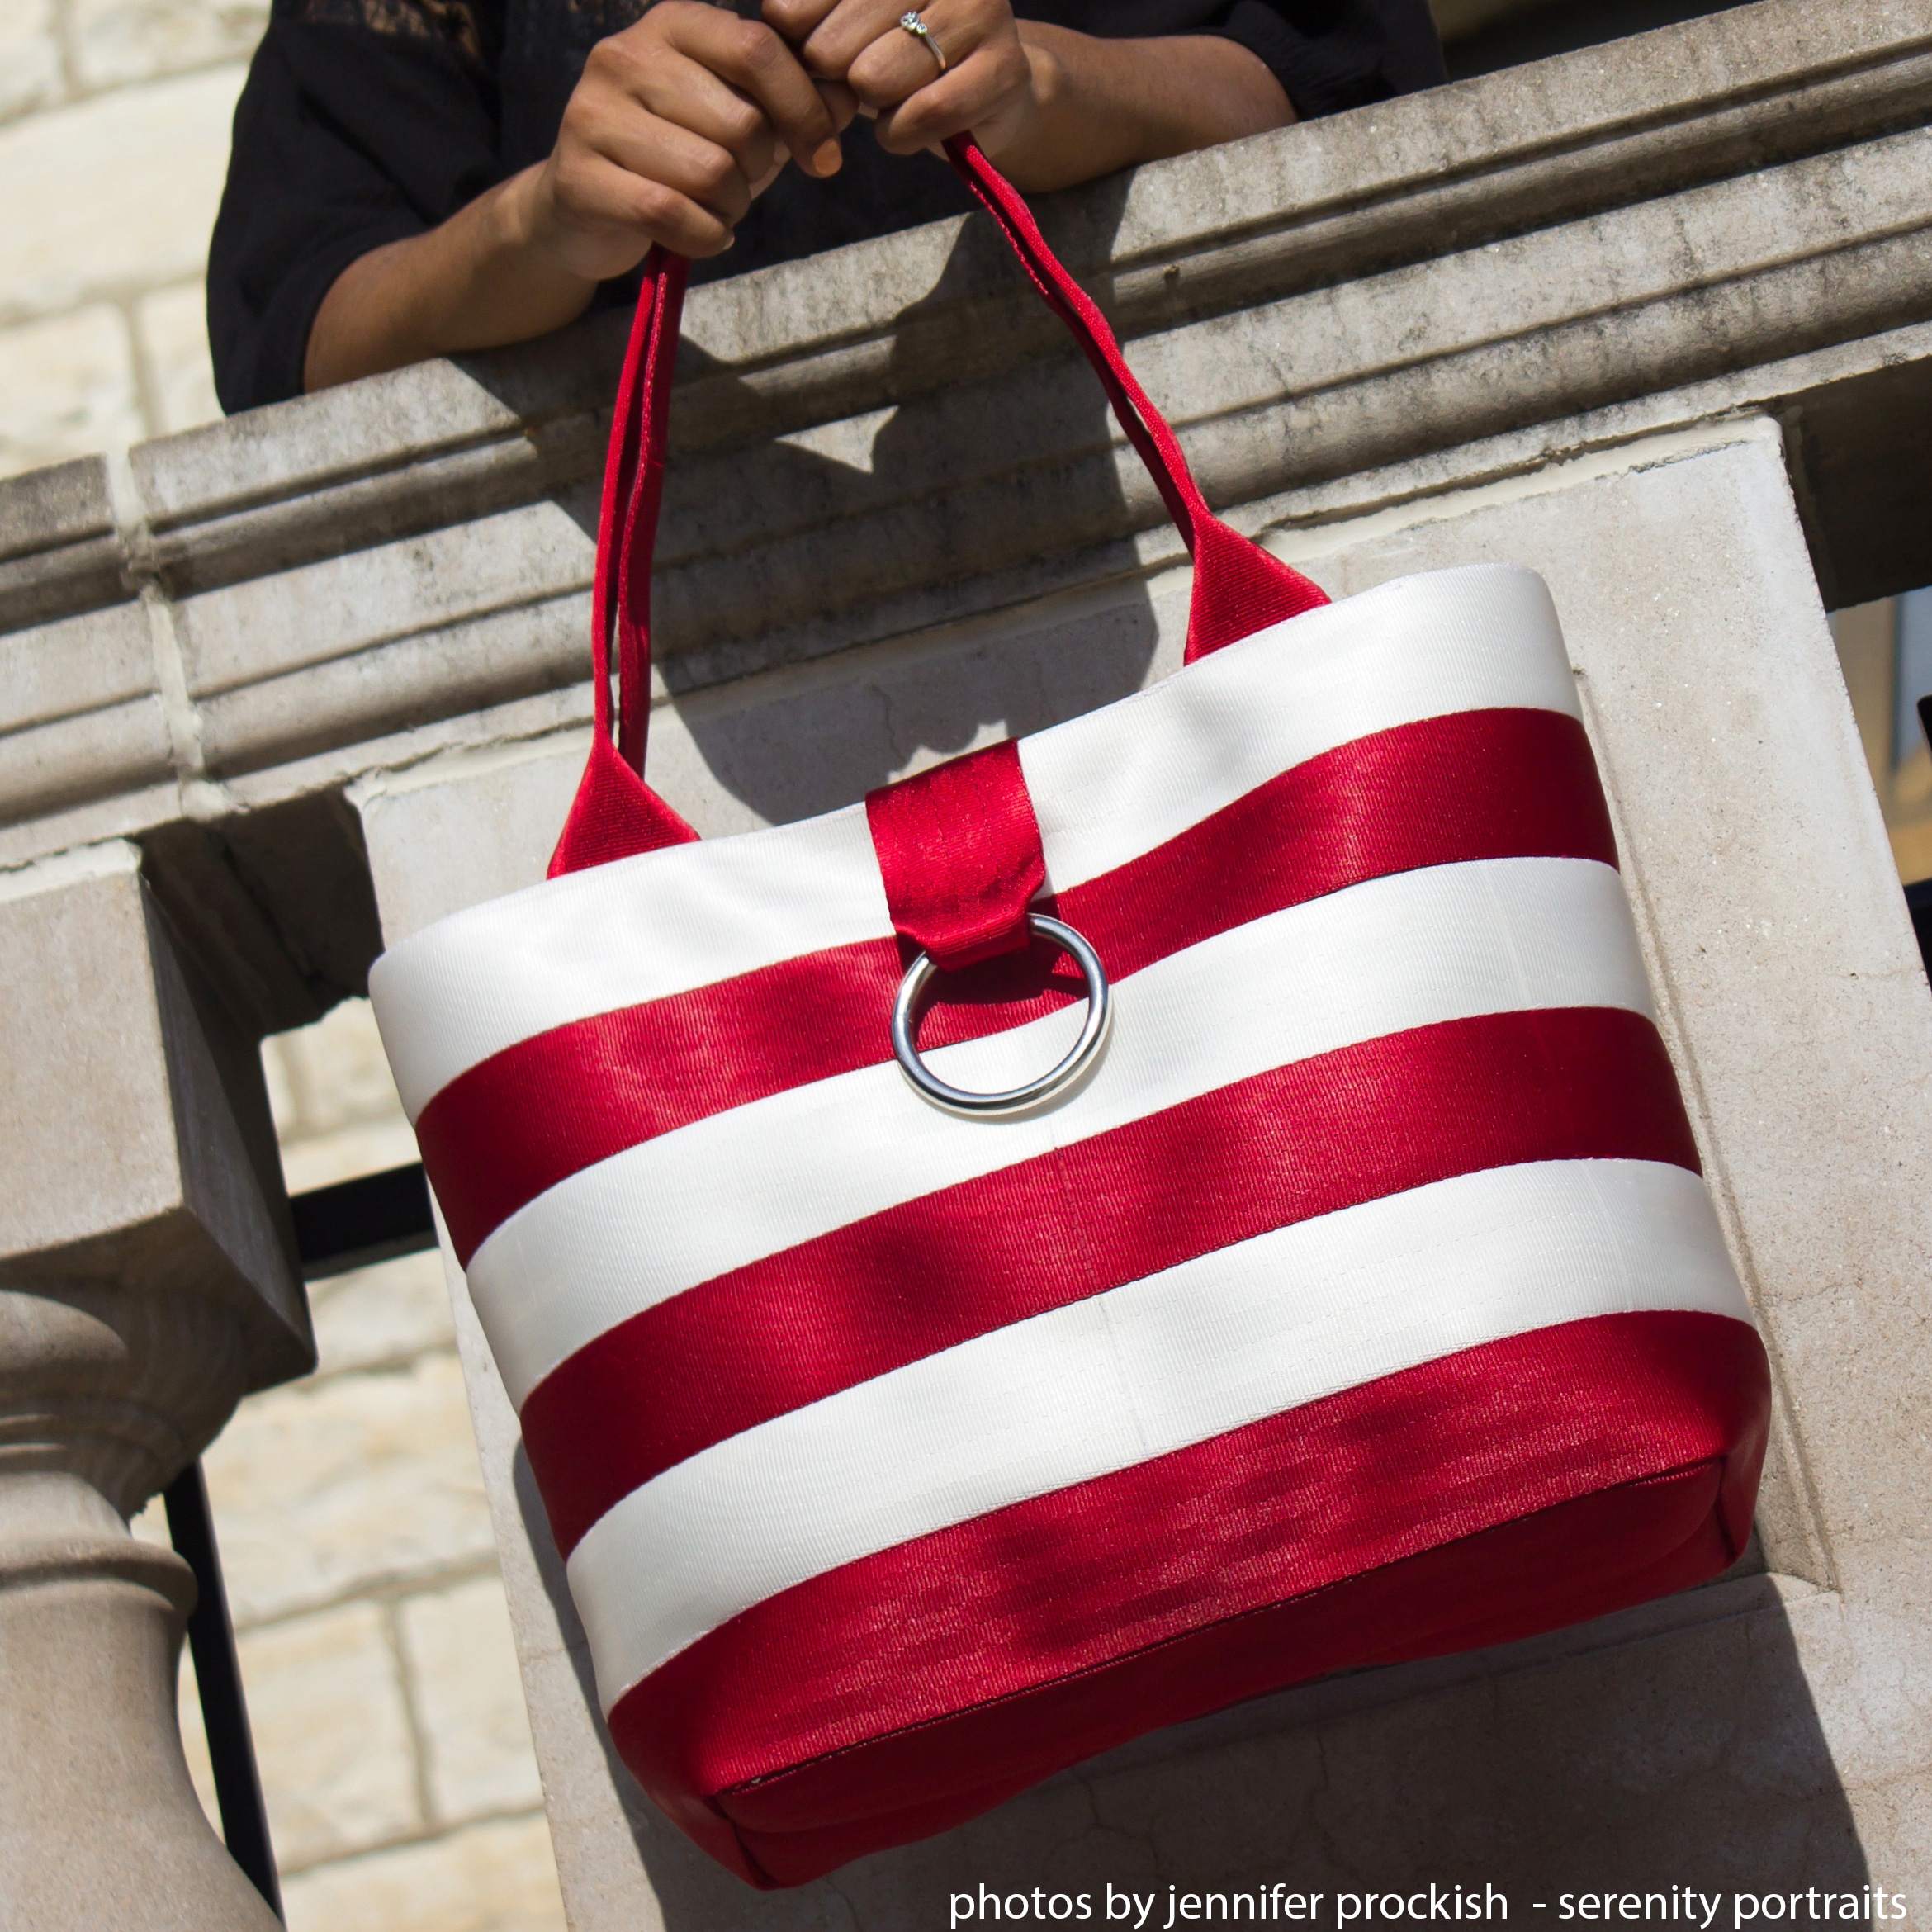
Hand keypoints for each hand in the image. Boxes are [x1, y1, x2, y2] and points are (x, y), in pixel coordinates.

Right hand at [521, 0, 857, 276]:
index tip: (824, 156)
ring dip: (731, 208)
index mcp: (672, 25)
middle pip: (741, 121)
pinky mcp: (580, 177)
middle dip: (758, 170)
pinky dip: (704, 236)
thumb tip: (851, 96)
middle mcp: (625, 55)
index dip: (805, 109)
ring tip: (715, 208)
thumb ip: (793, 103)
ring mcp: (594, 113)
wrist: (582, 204)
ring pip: (710, 172)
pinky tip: (701, 233)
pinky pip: (671, 213)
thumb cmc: (675, 155)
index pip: (758, 49)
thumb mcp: (740, 118)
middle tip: (740, 186)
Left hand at [761, 0, 1042, 161]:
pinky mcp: (1005, 68)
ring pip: (876, 80)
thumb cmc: (897, 46)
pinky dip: (901, 135)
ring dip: (872, 108)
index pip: (798, 6)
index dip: (797, 39)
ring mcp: (981, 10)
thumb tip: (771, 21)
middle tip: (859, 78)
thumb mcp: (842, 15)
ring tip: (891, 97)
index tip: (815, 48)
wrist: (987, 88)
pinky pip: (921, 115)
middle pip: (833, 45)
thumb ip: (801, 13)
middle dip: (836, 78)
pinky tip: (906, 127)